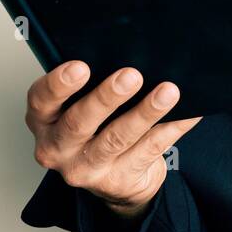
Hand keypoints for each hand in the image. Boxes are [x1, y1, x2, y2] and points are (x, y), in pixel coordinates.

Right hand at [25, 61, 200, 219]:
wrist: (116, 177)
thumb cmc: (98, 127)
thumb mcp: (82, 105)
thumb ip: (93, 84)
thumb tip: (131, 52)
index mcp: (44, 120)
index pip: (42, 100)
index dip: (59, 84)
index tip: (80, 66)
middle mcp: (57, 147)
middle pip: (79, 122)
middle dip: (107, 97)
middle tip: (131, 75)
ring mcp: (86, 168)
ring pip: (117, 138)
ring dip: (145, 112)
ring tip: (167, 92)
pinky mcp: (118, 180)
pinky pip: (150, 149)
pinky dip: (172, 128)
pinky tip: (189, 112)